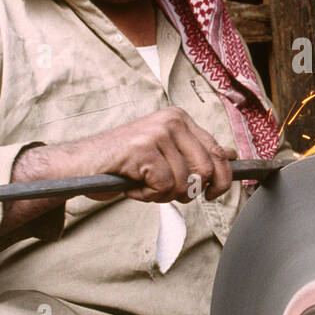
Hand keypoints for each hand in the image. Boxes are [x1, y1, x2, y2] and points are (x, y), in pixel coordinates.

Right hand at [86, 107, 236, 203]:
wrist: (81, 165)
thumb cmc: (124, 163)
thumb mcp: (166, 153)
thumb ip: (196, 152)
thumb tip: (233, 155)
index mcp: (180, 119)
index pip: (218, 152)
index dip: (221, 179)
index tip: (213, 193)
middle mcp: (172, 121)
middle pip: (206, 170)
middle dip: (189, 191)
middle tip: (164, 191)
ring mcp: (157, 133)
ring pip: (183, 182)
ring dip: (162, 195)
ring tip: (142, 184)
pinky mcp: (142, 149)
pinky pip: (163, 186)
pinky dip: (147, 195)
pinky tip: (132, 185)